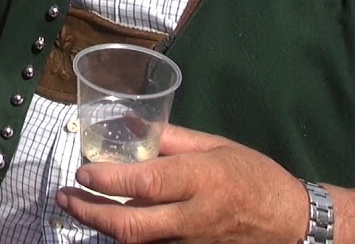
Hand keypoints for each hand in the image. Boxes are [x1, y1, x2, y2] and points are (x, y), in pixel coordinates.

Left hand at [55, 125, 308, 243]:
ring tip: (76, 207)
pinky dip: (127, 238)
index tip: (82, 170)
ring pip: (136, 242)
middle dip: (90, 213)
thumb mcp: (216, 146)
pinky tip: (109, 222)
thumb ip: (170, 139)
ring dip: (101, 227)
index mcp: (202, 180)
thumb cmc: (254, 176)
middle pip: (131, 225)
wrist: (291, 224)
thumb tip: (128, 124)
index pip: (147, 183)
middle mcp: (194, 217)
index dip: (109, 180)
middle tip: (63, 198)